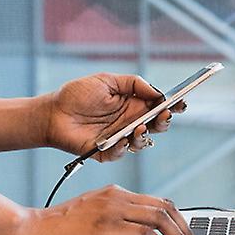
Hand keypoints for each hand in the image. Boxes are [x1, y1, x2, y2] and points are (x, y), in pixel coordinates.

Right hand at [22, 185, 195, 234]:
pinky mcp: (106, 226)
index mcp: (116, 193)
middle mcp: (117, 196)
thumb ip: (121, 228)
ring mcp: (112, 209)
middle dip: (184, 228)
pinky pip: (144, 234)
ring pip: (159, 218)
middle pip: (164, 207)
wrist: (34, 230)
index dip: (177, 218)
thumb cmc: (61, 231)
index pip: (157, 201)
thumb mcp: (96, 223)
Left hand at [41, 72, 186, 161]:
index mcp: (133, 104)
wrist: (52, 112)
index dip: (173, 106)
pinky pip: (119, 154)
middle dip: (164, 122)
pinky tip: (122, 140)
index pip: (159, 107)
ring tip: (140, 128)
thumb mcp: (107, 80)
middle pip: (156, 126)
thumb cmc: (78, 94)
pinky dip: (123, 148)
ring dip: (144, 136)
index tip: (181, 103)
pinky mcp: (105, 152)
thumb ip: (134, 84)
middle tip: (164, 116)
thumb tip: (157, 92)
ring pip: (142, 142)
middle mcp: (130, 122)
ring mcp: (119, 138)